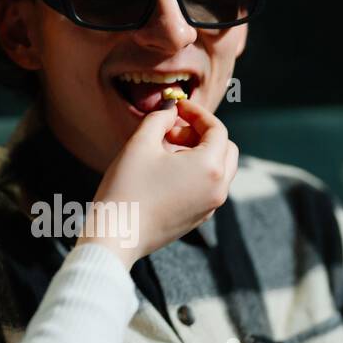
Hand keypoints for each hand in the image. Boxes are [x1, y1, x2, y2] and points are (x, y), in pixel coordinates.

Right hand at [79, 99, 237, 270]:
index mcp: (210, 167)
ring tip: (166, 151)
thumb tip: (171, 110)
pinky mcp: (198, 218)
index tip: (177, 106)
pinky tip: (165, 173)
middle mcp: (218, 188)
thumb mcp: (141, 143)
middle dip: (202, 134)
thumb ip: (160, 118)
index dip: (197, 113)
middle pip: (225, 149)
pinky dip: (196, 173)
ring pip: (219, 169)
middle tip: (172, 131)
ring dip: (200, 153)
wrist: (117, 235)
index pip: (217, 129)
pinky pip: (208, 188)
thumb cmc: (127, 188)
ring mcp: (210, 206)